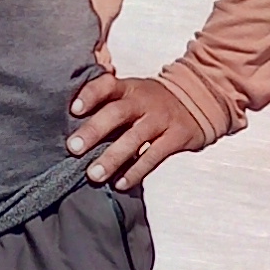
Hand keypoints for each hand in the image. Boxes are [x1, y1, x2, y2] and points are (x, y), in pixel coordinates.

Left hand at [66, 65, 205, 189]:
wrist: (200, 99)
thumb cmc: (153, 101)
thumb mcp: (133, 92)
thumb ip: (108, 103)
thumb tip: (69, 123)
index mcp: (129, 88)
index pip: (106, 85)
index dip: (90, 95)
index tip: (74, 110)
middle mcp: (144, 101)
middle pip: (117, 113)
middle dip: (94, 130)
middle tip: (73, 148)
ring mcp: (161, 119)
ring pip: (134, 138)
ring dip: (112, 158)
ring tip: (93, 174)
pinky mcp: (176, 137)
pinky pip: (153, 156)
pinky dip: (136, 171)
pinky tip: (120, 184)